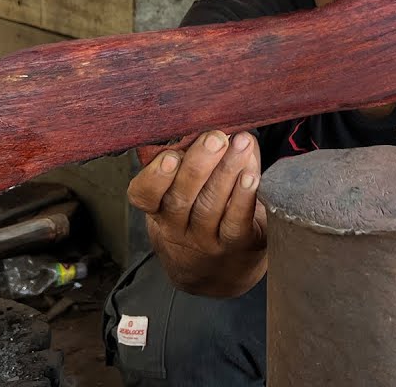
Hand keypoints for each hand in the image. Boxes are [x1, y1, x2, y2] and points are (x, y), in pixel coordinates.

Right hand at [127, 131, 266, 295]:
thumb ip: (194, 156)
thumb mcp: (184, 190)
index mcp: (158, 208)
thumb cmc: (200, 212)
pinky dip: (244, 197)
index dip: (155, 177)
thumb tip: (219, 126)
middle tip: (215, 138)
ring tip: (241, 145)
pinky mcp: (236, 246)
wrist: (219, 270)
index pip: (144, 195)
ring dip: (227, 173)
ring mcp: (206, 241)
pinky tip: (252, 175)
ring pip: (210, 207)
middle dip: (198, 165)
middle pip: (181, 198)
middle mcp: (177, 227)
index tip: (170, 156)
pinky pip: (237, 222)